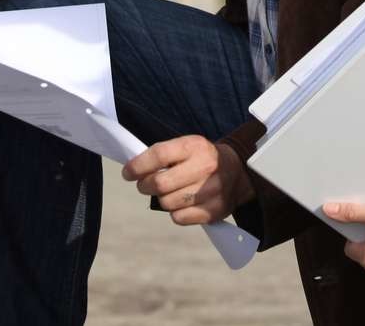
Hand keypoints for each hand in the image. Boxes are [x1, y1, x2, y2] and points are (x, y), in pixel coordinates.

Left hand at [121, 135, 254, 225]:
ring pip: (167, 203)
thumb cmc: (201, 158)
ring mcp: (211, 190)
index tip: (127, 173)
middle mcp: (205, 167)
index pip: (159, 155)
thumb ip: (163, 155)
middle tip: (144, 185)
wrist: (237, 172)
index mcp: (195, 146)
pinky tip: (182, 203)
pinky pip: (179, 218)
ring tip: (169, 192)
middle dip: (145, 186)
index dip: (138, 166)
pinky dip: (175, 212)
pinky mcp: (214, 210)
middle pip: (160, 183)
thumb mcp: (187, 146)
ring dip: (161, 199)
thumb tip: (133, 170)